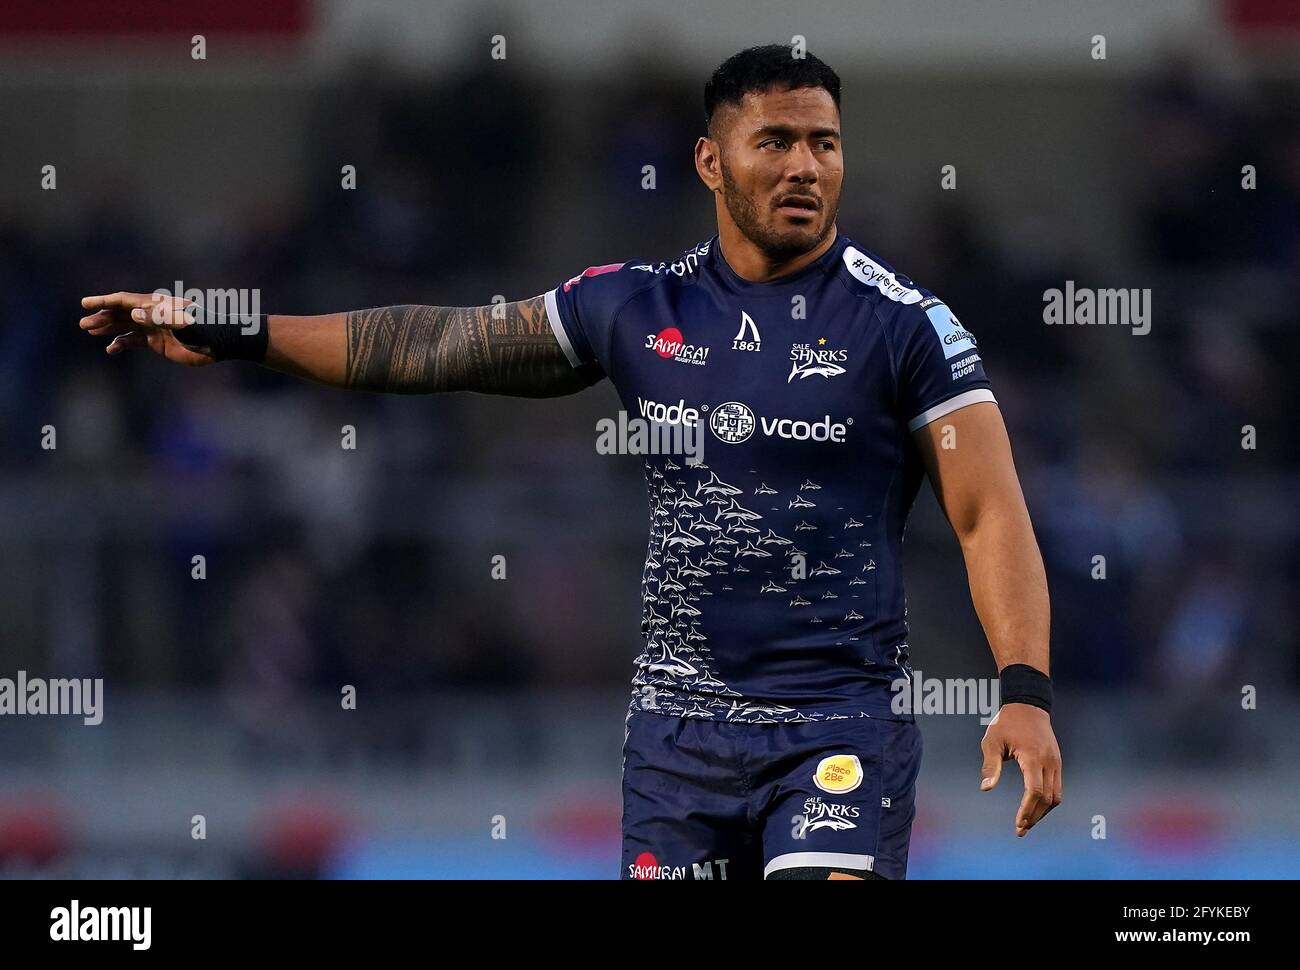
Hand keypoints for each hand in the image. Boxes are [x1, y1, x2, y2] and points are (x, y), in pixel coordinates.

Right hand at [80, 291, 212, 365]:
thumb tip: (134, 315)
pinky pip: (134, 341)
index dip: (104, 301)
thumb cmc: (205, 329)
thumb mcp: (183, 323)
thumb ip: (159, 318)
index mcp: (156, 305)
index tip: (85, 304)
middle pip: (121, 313)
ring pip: (125, 326)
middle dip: (102, 317)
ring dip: (107, 328)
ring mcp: (154, 328)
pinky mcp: (158, 342)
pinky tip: (111, 349)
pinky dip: (122, 343)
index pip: (125, 301)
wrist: (221, 343)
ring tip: (90, 331)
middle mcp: (152, 314)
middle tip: (83, 324)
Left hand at [979, 703, 1061, 836]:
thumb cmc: (1006, 722)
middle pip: (1047, 798)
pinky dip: (1047, 801)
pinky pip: (1056, 788)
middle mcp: (1048, 762)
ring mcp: (1056, 762)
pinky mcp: (1057, 762)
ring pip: (1055, 796)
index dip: (1027, 810)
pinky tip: (1035, 807)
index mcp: (1032, 757)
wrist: (1028, 705)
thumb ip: (990, 766)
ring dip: (1043, 812)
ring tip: (1027, 822)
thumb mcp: (992, 741)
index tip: (1018, 824)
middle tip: (1020, 829)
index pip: (1034, 791)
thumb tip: (985, 789)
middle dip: (1034, 817)